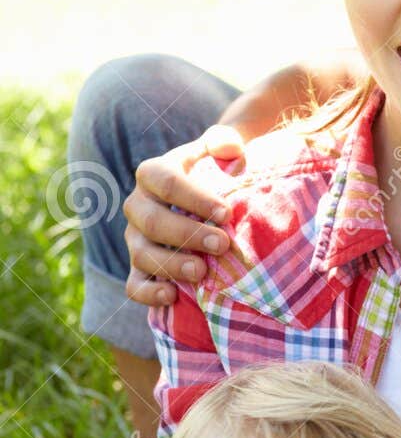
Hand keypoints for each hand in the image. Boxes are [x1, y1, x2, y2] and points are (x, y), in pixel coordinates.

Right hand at [123, 125, 245, 307]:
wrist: (209, 197)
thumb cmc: (215, 172)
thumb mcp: (219, 150)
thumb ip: (224, 141)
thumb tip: (229, 147)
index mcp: (153, 173)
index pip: (166, 182)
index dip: (194, 199)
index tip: (226, 212)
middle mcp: (138, 206)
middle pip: (153, 221)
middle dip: (188, 235)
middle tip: (222, 244)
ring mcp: (136, 239)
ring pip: (142, 254)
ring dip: (172, 265)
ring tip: (202, 272)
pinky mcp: (140, 268)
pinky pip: (134, 285)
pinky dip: (149, 294)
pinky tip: (173, 296)